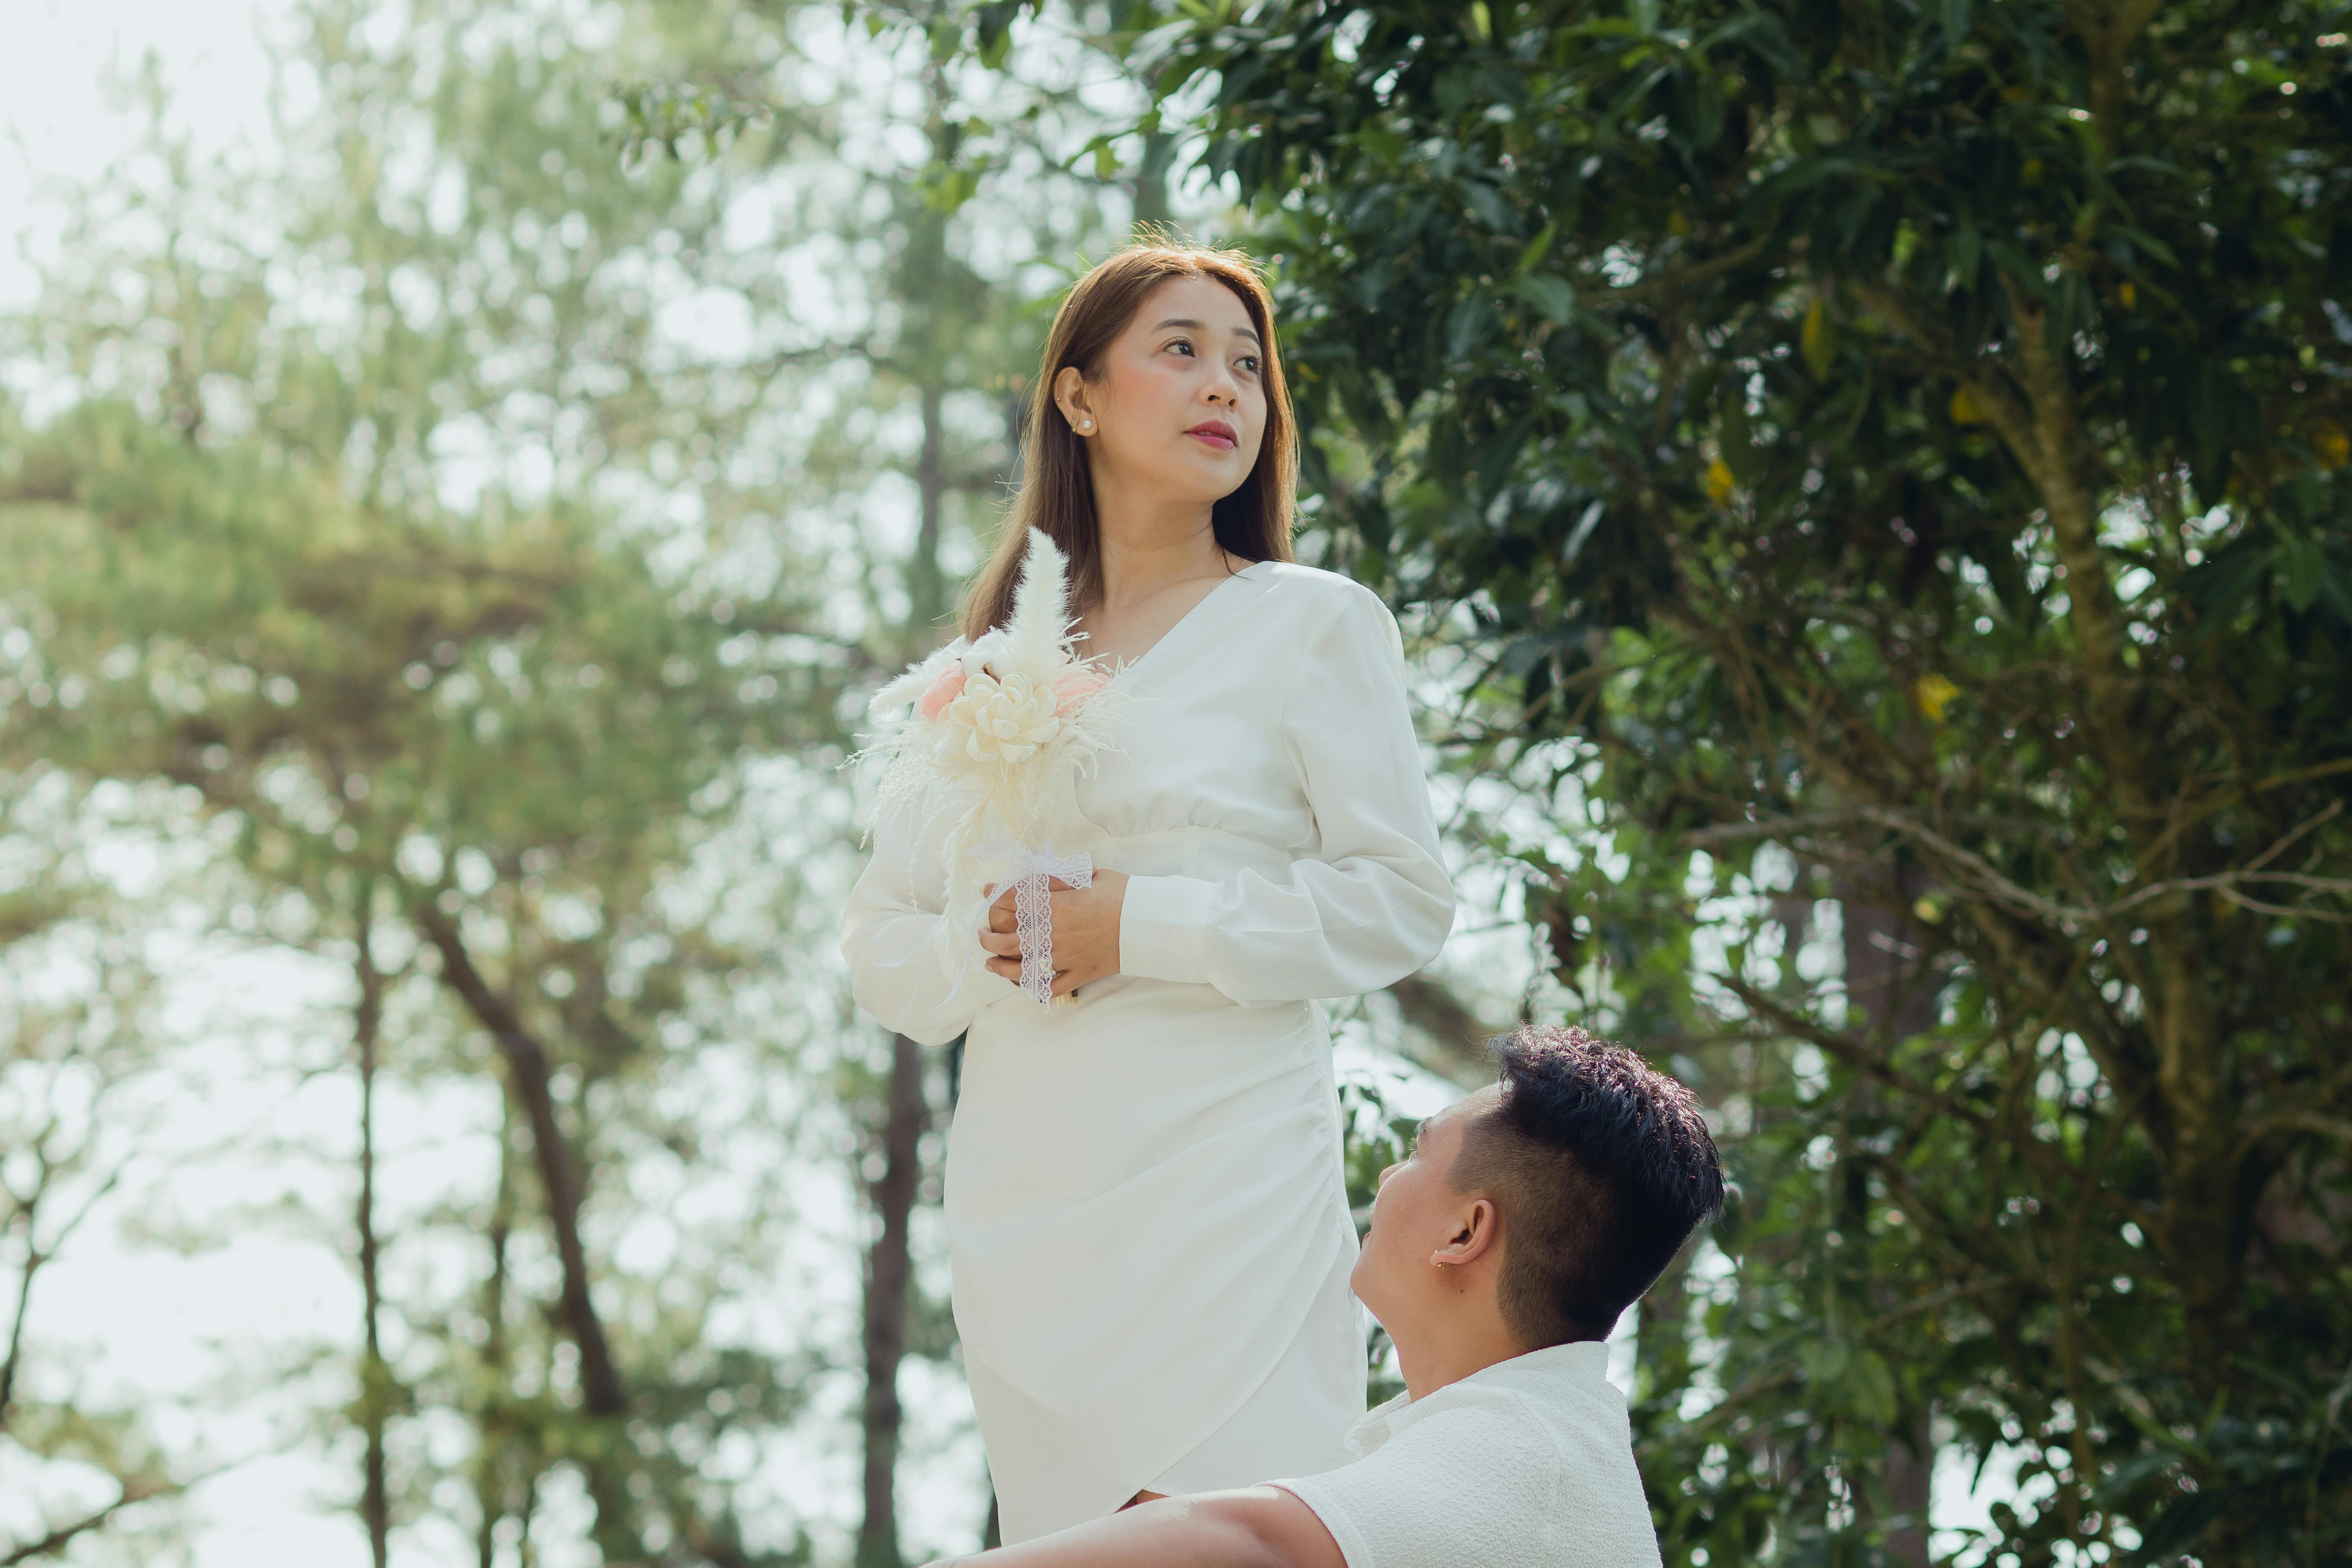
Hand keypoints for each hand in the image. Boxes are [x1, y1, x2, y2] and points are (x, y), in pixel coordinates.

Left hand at [980, 870, 1127, 996]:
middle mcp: (1055, 934)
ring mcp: (1066, 957)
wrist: (1148, 924)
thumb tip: (1045, 870)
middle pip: (1009, 940)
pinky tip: (1025, 985)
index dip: (995, 896)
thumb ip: (1064, 876)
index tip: (985, 893)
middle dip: (989, 938)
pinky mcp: (1079, 973)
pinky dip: (1036, 988)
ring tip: (990, 963)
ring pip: (1024, 968)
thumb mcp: (1092, 876)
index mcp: (1056, 907)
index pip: (1015, 901)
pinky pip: (1052, 986)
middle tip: (982, 934)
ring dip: (1001, 966)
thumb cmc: (1123, 895)